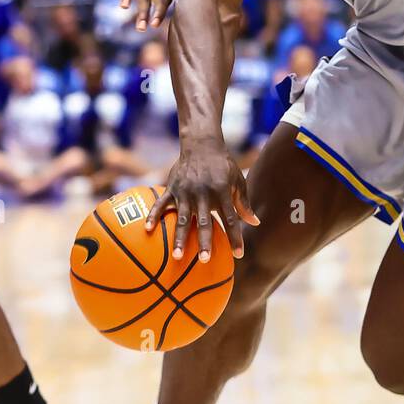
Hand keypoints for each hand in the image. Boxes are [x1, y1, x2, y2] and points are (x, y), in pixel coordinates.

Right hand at [146, 138, 258, 260]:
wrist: (201, 143)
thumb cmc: (223, 164)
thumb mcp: (237, 180)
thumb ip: (243, 203)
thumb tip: (255, 223)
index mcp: (222, 191)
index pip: (230, 218)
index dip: (235, 237)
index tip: (238, 254)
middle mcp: (204, 193)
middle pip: (205, 222)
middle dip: (205, 242)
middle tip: (204, 260)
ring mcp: (186, 191)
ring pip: (183, 218)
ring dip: (180, 237)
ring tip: (177, 256)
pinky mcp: (172, 188)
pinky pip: (161, 203)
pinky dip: (154, 215)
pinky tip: (148, 230)